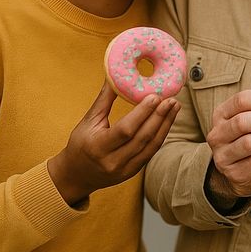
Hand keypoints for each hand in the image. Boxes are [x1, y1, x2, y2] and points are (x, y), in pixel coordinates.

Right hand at [48, 84, 180, 205]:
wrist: (76, 175)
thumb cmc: (80, 144)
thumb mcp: (88, 121)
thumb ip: (104, 100)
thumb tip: (115, 75)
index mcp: (98, 147)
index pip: (126, 129)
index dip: (143, 113)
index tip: (155, 96)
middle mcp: (112, 160)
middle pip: (142, 137)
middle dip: (159, 117)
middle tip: (171, 99)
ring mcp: (124, 169)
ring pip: (151, 146)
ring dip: (165, 125)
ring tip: (174, 107)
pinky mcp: (133, 172)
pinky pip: (151, 152)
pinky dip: (161, 135)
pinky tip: (167, 121)